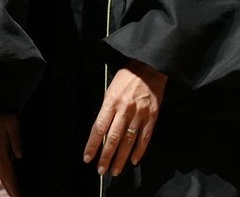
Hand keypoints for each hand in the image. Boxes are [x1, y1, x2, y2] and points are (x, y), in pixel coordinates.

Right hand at [0, 114, 21, 195]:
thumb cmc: (6, 114)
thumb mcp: (14, 124)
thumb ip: (17, 140)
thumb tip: (20, 156)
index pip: (8, 173)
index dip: (14, 187)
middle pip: (3, 176)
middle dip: (11, 189)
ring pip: (1, 173)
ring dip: (8, 184)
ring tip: (14, 194)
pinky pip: (0, 167)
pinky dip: (5, 176)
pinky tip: (9, 180)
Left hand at [83, 60, 165, 177]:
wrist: (149, 68)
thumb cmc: (127, 77)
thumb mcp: (110, 89)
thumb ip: (107, 109)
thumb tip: (102, 129)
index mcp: (111, 102)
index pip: (99, 128)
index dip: (92, 145)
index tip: (87, 157)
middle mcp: (124, 110)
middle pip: (113, 138)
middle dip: (106, 156)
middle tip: (101, 170)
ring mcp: (139, 115)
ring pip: (128, 141)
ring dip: (121, 158)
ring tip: (115, 170)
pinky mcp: (152, 117)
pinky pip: (145, 137)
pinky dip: (139, 150)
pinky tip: (133, 160)